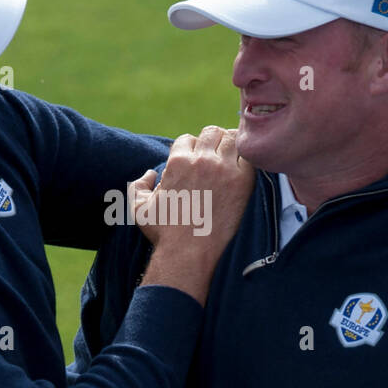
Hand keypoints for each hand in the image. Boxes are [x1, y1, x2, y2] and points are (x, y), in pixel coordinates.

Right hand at [129, 126, 254, 253]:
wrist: (189, 254)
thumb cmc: (164, 233)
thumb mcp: (139, 209)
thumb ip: (138, 186)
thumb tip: (149, 173)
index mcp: (177, 161)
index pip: (187, 138)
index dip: (190, 148)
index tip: (196, 161)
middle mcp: (201, 160)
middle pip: (212, 132)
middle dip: (212, 142)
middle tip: (216, 156)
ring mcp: (224, 169)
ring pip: (232, 138)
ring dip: (231, 145)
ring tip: (231, 158)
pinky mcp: (243, 180)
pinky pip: (249, 156)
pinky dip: (247, 158)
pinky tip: (244, 169)